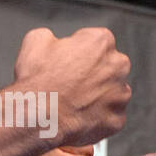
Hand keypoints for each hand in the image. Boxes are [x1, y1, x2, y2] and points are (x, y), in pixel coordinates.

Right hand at [11, 27, 130, 145]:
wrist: (38, 118)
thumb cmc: (38, 82)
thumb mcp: (35, 41)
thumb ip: (52, 36)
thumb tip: (53, 42)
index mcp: (101, 41)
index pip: (96, 41)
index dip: (79, 52)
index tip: (68, 61)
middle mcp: (118, 65)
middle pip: (109, 66)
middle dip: (93, 73)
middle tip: (70, 82)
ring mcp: (120, 94)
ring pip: (113, 92)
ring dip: (98, 95)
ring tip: (74, 101)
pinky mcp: (117, 118)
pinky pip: (111, 116)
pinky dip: (98, 117)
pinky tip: (79, 115)